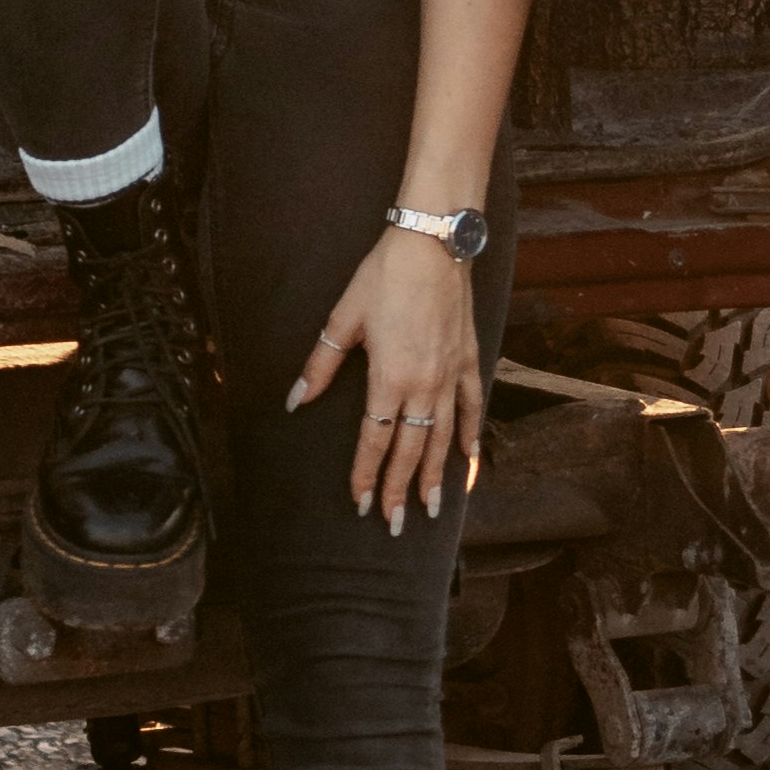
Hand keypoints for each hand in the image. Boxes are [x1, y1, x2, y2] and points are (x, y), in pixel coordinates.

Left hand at [294, 225, 485, 531]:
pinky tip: (468, 463)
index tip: (362, 504)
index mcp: (389, 377)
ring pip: (443, 439)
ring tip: (430, 510)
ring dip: (435, 477)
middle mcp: (423, 385)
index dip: (367, 475)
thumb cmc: (383, 276)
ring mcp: (451, 376)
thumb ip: (320, 365)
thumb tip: (296, 401)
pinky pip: (473, 409)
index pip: (375, 440)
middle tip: (394, 526)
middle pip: (410, 450)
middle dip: (400, 490)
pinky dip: (471, 438)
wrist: (434, 243)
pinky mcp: (469, 361)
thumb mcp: (343, 319)